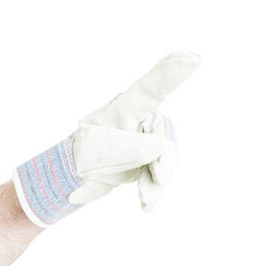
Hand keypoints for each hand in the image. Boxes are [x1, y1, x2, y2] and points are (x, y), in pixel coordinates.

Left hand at [12, 51, 201, 224]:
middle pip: (165, 137)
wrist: (74, 177)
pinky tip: (146, 204)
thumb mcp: (100, 153)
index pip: (152, 87)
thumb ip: (131, 148)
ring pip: (166, 159)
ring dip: (156, 182)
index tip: (193, 59)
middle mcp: (141, 117)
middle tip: (154, 181)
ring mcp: (147, 137)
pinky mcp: (149, 156)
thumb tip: (161, 147)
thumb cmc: (82, 155)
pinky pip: (161, 172)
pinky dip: (154, 190)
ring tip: (144, 199)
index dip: (172, 73)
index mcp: (125, 108)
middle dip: (161, 164)